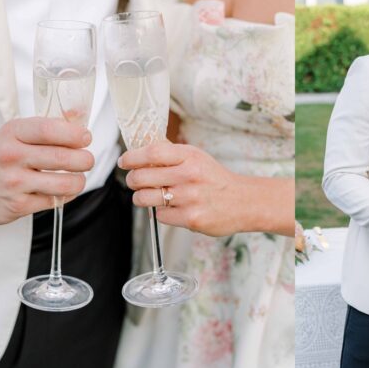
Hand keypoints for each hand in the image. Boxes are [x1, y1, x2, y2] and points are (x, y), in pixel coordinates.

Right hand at [0, 118, 93, 224]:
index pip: (50, 129)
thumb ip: (50, 124)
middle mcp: (11, 156)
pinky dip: (65, 195)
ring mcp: (14, 183)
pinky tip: (60, 190)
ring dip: (79, 181)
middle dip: (85, 159)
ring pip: (65, 183)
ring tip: (77, 177)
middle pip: (64, 158)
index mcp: (13, 133)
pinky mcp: (17, 206)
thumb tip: (81, 115)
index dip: (75, 134)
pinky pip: (55, 201)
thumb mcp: (16, 132)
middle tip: (86, 160)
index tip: (85, 138)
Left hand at [120, 141, 242, 236]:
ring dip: (141, 198)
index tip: (124, 161)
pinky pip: (161, 216)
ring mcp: (190, 198)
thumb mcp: (197, 158)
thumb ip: (171, 154)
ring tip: (150, 196)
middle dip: (132, 180)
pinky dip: (163, 213)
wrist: (244, 202)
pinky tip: (174, 209)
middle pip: (142, 177)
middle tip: (135, 181)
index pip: (152, 152)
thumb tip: (141, 149)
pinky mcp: (191, 218)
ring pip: (146, 199)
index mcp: (190, 156)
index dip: (132, 157)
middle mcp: (189, 175)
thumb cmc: (216, 179)